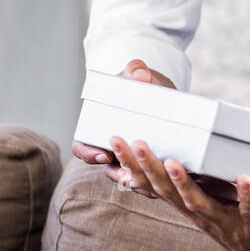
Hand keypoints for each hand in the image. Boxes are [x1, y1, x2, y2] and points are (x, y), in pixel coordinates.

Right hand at [71, 59, 173, 179]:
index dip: (88, 154)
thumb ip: (135, 69)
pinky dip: (156, 180)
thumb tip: (142, 76)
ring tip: (148, 181)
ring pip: (128, 176)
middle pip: (106, 167)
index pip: (82, 147)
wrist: (159, 88)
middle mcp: (111, 146)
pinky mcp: (151, 158)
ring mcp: (130, 155)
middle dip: (116, 172)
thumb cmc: (139, 81)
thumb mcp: (135, 73)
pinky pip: (150, 176)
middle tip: (128, 173)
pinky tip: (167, 180)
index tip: (103, 154)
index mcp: (97, 128)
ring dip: (137, 181)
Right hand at [115, 136, 249, 250]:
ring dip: (184, 183)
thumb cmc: (233, 220)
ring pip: (198, 202)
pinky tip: (244, 177)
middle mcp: (199, 214)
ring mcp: (224, 221)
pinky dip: (245, 194)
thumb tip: (167, 158)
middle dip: (149, 167)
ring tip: (172, 162)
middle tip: (134, 142)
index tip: (116, 140)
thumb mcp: (205, 202)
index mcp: (187, 206)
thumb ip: (187, 184)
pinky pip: (247, 209)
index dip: (133, 165)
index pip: (153, 185)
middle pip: (167, 192)